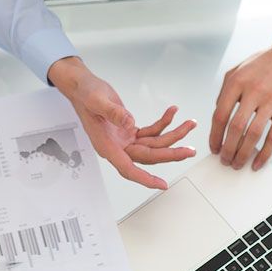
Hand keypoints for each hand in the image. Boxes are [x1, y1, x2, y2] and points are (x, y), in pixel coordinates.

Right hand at [48, 57, 195, 188]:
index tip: (161, 185)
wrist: (82, 85)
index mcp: (107, 145)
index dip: (144, 179)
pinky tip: (172, 113)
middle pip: (148, 156)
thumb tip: (130, 124)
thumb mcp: (97, 101)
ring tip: (188, 124)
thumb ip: (114, 113)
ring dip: (172, 135)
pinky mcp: (129, 131)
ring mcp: (124, 140)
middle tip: (189, 150)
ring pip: (153, 144)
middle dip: (170, 153)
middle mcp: (117, 146)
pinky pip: (151, 132)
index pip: (127, 168)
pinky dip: (163, 123)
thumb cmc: (85, 94)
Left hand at [209, 25, 271, 170]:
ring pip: (253, 135)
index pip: (220, 115)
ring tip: (238, 164)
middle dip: (227, 149)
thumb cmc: (264, 63)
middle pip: (235, 128)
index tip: (213, 147)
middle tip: (224, 160)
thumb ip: (225, 92)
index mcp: (236, 82)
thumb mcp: (236, 70)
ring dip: (243, 154)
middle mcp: (253, 92)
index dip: (214, 135)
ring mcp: (271, 101)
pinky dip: (265, 153)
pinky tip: (258, 162)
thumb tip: (218, 117)